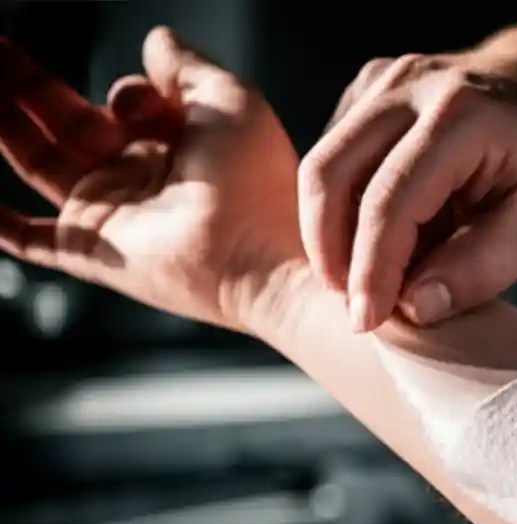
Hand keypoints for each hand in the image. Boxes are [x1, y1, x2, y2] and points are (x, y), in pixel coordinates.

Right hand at [0, 28, 301, 331]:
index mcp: (178, 145)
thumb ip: (187, 67)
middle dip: (29, 86)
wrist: (257, 256)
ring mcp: (112, 214)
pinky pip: (30, 239)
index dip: (128, 93)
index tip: (140, 104)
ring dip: (4, 124)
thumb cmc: (254, 179)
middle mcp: (142, 179)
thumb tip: (156, 38)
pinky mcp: (88, 251)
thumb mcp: (229, 100)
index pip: (127, 104)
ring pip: (40, 161)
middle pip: (70, 123)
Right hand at [298, 49, 516, 332]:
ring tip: (380, 271)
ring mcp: (381, 81)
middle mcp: (410, 85)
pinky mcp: (364, 91)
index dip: (371, 268)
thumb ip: (479, 268)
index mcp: (462, 115)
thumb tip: (412, 307)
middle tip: (355, 307)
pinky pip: (332, 157)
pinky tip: (390, 232)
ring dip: (334, 235)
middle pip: (331, 173)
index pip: (391, 199)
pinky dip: (345, 208)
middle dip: (332, 253)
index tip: (365, 321)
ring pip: (321, 166)